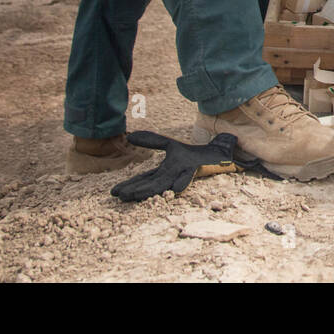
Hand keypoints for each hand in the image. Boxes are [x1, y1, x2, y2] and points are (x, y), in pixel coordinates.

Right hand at [111, 131, 241, 201]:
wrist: (218, 153)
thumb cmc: (194, 154)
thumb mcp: (170, 144)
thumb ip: (151, 141)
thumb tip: (129, 136)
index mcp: (165, 171)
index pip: (144, 180)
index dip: (130, 185)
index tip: (115, 192)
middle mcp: (172, 176)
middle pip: (151, 185)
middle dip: (135, 191)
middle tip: (120, 197)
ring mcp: (184, 174)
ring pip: (165, 185)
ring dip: (150, 191)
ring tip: (135, 196)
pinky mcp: (196, 169)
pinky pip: (188, 177)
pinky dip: (182, 183)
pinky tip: (176, 188)